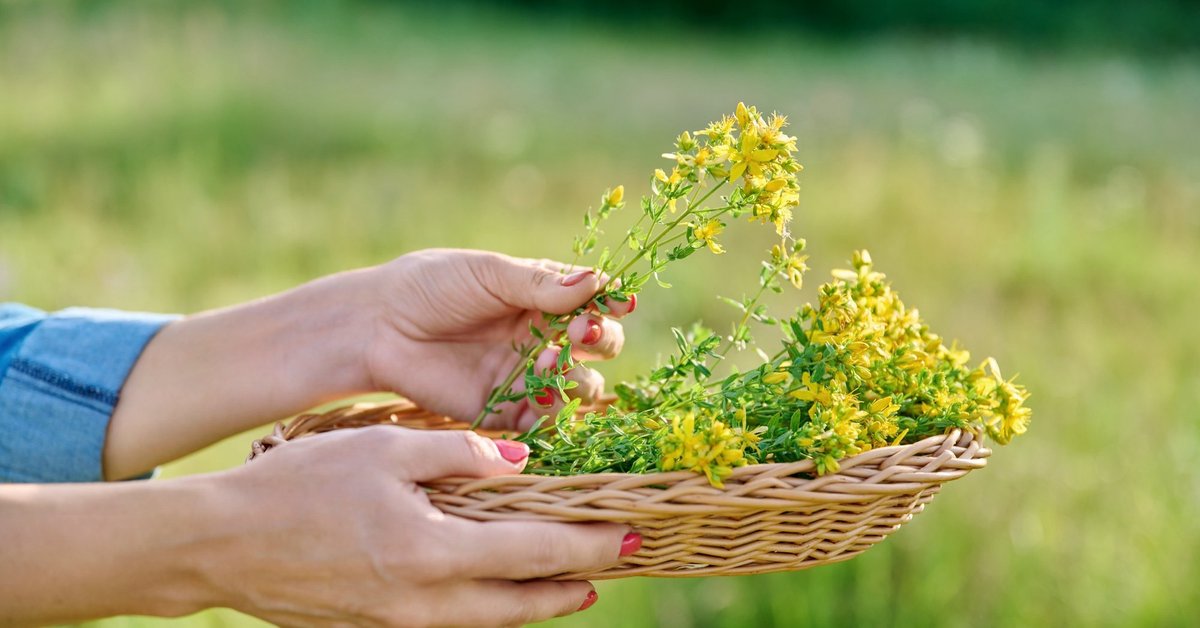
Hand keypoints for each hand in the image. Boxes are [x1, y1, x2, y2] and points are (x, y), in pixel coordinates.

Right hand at [206, 427, 630, 626]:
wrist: (220, 545)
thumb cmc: (299, 486)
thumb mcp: (384, 448)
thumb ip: (459, 453)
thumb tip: (521, 462)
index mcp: (431, 553)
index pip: (534, 555)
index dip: (588, 547)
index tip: (630, 538)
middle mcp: (423, 603)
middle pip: (521, 605)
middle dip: (573, 587)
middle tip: (613, 566)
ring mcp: (399, 624)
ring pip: (489, 623)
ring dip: (535, 605)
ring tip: (569, 586)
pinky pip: (451, 625)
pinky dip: (489, 611)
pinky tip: (496, 591)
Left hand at [364, 249, 635, 429]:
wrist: (377, 327)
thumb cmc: (430, 286)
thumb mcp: (487, 274)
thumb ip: (540, 283)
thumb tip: (597, 282)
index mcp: (543, 297)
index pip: (594, 303)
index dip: (612, 305)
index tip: (620, 303)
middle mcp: (543, 338)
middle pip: (598, 346)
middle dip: (601, 339)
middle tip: (582, 333)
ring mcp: (526, 376)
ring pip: (581, 386)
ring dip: (579, 376)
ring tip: (550, 361)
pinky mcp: (504, 411)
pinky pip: (544, 419)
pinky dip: (554, 412)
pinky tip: (544, 395)